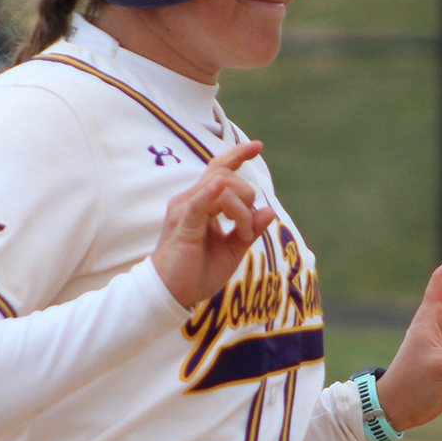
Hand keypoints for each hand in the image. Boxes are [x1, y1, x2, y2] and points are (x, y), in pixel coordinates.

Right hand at [153, 141, 278, 308]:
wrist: (171, 294)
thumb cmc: (197, 273)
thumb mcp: (232, 250)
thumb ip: (250, 230)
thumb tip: (270, 210)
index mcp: (201, 203)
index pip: (219, 169)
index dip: (237, 154)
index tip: (258, 146)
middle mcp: (189, 200)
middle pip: (225, 175)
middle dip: (247, 196)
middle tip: (247, 230)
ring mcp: (184, 210)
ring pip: (220, 187)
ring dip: (240, 210)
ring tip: (242, 234)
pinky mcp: (182, 225)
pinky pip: (198, 203)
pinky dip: (210, 193)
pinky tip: (220, 186)